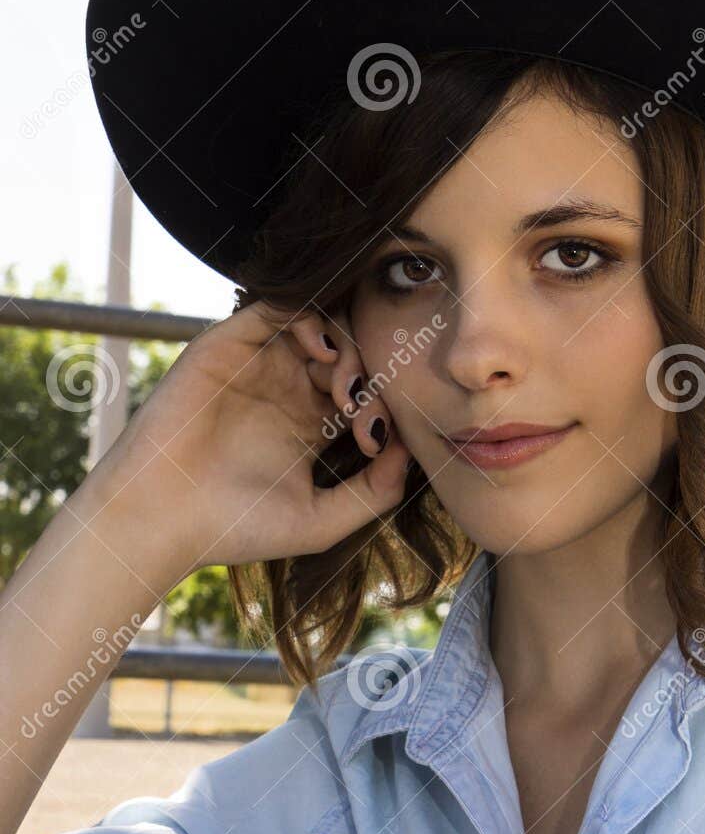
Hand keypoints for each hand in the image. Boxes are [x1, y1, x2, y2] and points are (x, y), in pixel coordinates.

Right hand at [81, 296, 410, 574]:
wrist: (163, 518)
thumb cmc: (234, 527)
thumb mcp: (322, 520)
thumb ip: (375, 492)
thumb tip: (412, 452)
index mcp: (309, 426)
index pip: (365, 392)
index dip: (383, 405)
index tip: (376, 441)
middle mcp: (286, 389)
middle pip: (350, 354)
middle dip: (369, 373)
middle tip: (361, 408)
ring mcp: (258, 364)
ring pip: (321, 325)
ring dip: (346, 344)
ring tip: (344, 384)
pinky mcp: (228, 344)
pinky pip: (277, 306)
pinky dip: (310, 315)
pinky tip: (324, 350)